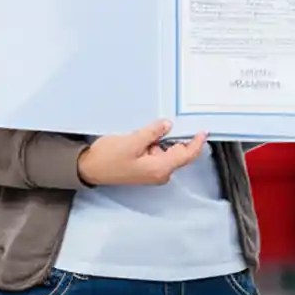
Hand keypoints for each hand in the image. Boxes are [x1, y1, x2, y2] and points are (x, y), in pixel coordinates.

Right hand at [76, 119, 206, 186]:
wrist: (89, 168)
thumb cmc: (109, 158)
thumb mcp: (132, 141)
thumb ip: (153, 132)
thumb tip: (168, 125)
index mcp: (160, 168)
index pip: (186, 155)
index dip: (197, 143)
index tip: (204, 131)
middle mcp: (160, 173)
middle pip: (179, 154)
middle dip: (180, 138)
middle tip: (176, 121)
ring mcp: (153, 172)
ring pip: (168, 152)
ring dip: (165, 140)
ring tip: (153, 128)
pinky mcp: (146, 168)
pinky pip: (159, 154)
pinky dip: (158, 143)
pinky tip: (149, 135)